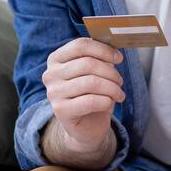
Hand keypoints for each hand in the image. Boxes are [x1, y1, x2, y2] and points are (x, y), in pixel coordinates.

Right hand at [43, 38, 125, 153]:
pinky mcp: (60, 110)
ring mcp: (53, 92)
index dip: (103, 50)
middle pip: (88, 64)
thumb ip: (98, 57)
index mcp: (56, 58)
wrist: (85, 125)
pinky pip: (91, 101)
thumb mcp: (93, 73)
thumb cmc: (90, 94)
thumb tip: (114, 47)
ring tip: (119, 93)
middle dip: (111, 72)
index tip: (118, 58)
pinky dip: (106, 101)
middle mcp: (50, 74)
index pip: (81, 45)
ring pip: (91, 82)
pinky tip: (110, 103)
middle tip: (120, 81)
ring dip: (112, 88)